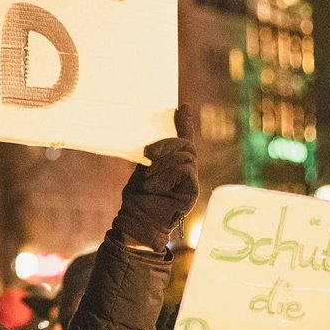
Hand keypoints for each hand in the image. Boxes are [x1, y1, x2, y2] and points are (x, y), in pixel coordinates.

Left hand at [112, 104, 196, 251]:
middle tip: (148, 154)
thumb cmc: (138, 198)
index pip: (183, 140)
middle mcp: (187, 172)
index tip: (183, 107)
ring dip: (163, 163)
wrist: (137, 222)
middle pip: (186, 146)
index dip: (184, 123)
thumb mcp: (143, 169)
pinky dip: (166, 174)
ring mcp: (191, 182)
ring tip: (148, 176)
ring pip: (185, 157)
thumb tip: (152, 139)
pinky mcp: (192, 192)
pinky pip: (184, 170)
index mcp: (176, 165)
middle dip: (167, 145)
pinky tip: (153, 184)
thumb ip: (153, 156)